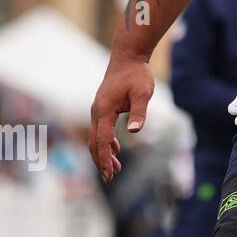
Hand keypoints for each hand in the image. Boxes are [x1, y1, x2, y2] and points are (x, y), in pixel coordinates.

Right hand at [89, 52, 154, 181]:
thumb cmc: (137, 75)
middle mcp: (96, 112)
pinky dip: (106, 142)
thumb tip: (134, 132)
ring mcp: (98, 110)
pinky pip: (100, 130)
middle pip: (94, 143)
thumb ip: (138, 112)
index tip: (110, 174)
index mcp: (104, 110)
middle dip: (101, 161)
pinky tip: (115, 150)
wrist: (128, 58)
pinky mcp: (103, 108)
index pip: (102, 141)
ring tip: (115, 169)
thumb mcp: (143, 93)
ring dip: (103, 154)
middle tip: (110, 178)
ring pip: (96, 137)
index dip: (105, 159)